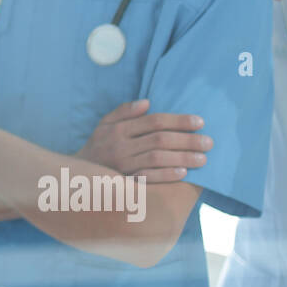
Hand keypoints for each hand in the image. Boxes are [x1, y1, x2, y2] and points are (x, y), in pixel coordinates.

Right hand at [75, 99, 211, 181]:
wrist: (76, 175)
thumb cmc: (98, 146)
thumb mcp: (104, 124)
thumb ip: (124, 112)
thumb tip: (147, 103)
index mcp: (118, 129)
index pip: (154, 121)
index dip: (178, 121)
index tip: (200, 122)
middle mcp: (121, 145)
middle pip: (160, 139)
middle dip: (187, 140)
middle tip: (209, 142)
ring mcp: (122, 165)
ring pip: (157, 158)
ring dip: (182, 157)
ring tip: (203, 159)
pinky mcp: (124, 182)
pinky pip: (148, 178)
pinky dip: (166, 175)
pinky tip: (184, 173)